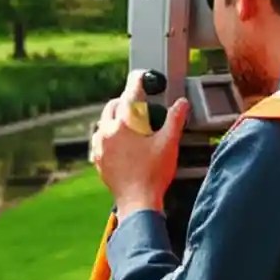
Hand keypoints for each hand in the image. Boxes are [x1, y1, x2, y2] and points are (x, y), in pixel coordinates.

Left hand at [90, 70, 189, 219]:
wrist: (137, 202)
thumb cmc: (152, 175)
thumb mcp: (169, 144)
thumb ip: (175, 120)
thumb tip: (181, 104)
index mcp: (123, 125)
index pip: (129, 95)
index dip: (137, 82)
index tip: (140, 76)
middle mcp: (107, 133)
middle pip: (112, 106)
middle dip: (125, 101)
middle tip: (140, 105)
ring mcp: (100, 147)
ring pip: (103, 122)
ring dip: (115, 118)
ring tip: (132, 124)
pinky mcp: (98, 160)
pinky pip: (100, 140)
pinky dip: (109, 135)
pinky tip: (121, 142)